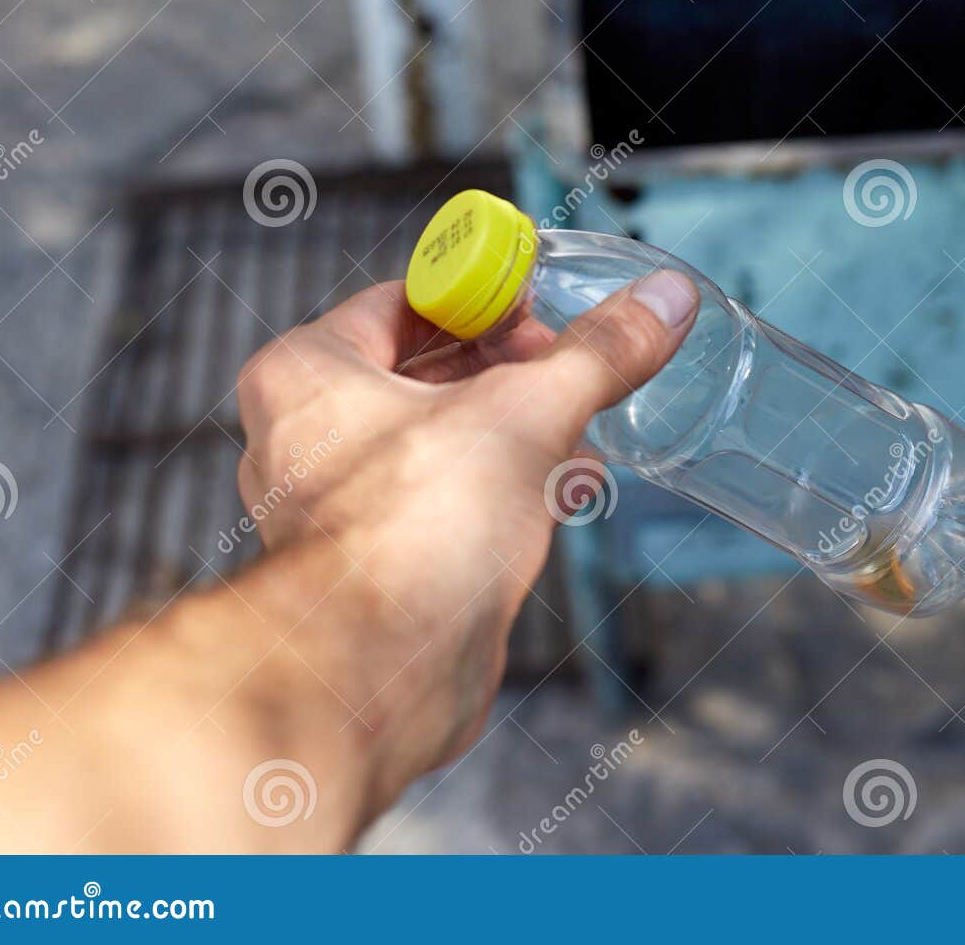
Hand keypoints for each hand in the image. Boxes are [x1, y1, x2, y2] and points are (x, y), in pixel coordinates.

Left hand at [230, 268, 697, 797]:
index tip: (543, 302)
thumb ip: (598, 352)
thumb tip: (661, 300)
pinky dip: (500, 489)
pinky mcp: (375, 564)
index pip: (402, 300)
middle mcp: (304, 434)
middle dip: (508, 369)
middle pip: (423, 370)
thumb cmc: (413, 529)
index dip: (482, 295)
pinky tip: (561, 494)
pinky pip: (442, 501)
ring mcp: (336, 505)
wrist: (382, 670)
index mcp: (306, 371)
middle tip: (567, 366)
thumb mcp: (527, 412)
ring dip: (514, 432)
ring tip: (578, 433)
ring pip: (437, 440)